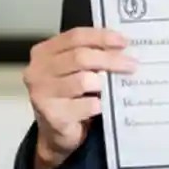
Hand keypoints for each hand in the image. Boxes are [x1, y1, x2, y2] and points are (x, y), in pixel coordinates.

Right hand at [22, 27, 136, 168]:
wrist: (56, 132)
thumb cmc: (69, 96)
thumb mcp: (74, 69)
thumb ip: (90, 54)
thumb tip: (123, 48)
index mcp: (44, 52)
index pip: (75, 36)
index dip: (102, 37)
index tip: (124, 42)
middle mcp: (38, 71)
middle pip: (80, 57)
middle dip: (110, 59)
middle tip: (131, 64)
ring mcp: (42, 94)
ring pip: (84, 81)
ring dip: (104, 83)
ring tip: (114, 87)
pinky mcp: (53, 116)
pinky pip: (87, 105)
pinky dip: (99, 104)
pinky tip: (101, 106)